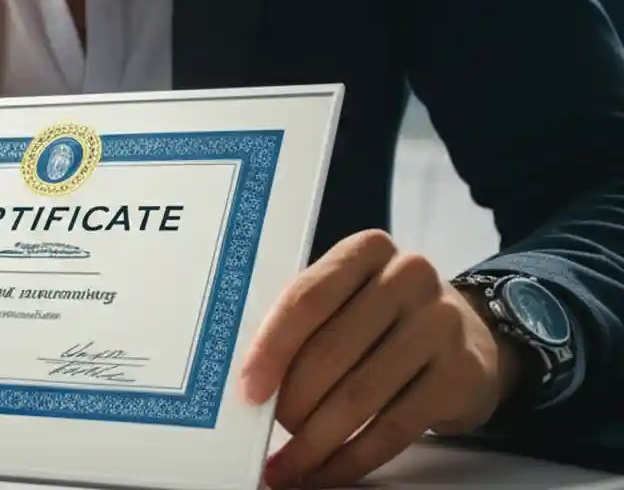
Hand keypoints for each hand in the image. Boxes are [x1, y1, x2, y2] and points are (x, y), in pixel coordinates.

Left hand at [241, 230, 521, 488]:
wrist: (470, 339)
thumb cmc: (383, 320)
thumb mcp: (346, 301)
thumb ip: (301, 324)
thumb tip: (250, 383)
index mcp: (367, 250)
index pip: (307, 298)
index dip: (271, 349)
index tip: (248, 391)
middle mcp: (409, 277)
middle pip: (331, 350)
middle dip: (292, 403)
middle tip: (270, 432)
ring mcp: (441, 323)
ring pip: (361, 394)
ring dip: (316, 441)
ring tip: (290, 465)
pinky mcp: (462, 374)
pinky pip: (396, 427)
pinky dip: (353, 458)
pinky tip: (327, 473)